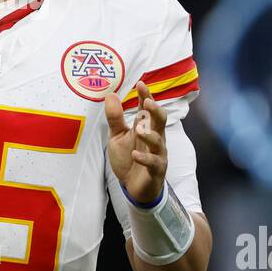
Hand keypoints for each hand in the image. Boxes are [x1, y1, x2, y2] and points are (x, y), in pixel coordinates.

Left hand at [104, 80, 167, 204]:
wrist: (134, 186)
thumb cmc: (128, 157)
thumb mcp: (117, 136)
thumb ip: (115, 118)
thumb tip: (110, 94)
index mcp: (146, 127)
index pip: (148, 109)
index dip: (146, 96)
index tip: (140, 84)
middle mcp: (155, 138)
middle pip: (161, 120)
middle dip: (156, 110)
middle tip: (147, 102)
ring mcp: (158, 154)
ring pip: (159, 141)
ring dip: (149, 134)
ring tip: (138, 129)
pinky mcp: (156, 170)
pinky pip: (154, 163)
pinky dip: (145, 158)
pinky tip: (135, 155)